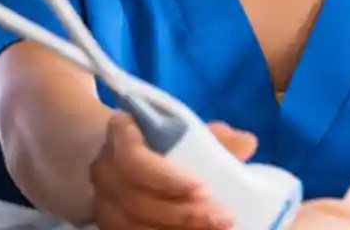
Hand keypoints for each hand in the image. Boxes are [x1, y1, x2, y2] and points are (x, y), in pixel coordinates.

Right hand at [88, 111, 257, 228]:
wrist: (123, 155)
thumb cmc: (160, 140)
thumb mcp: (186, 129)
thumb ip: (213, 136)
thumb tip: (247, 143)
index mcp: (120, 135)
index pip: (134, 159)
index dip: (167, 179)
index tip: (204, 189)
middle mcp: (104, 170)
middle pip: (136, 200)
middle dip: (183, 215)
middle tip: (223, 219)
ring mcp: (102, 201)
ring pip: (133, 226)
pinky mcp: (108, 224)